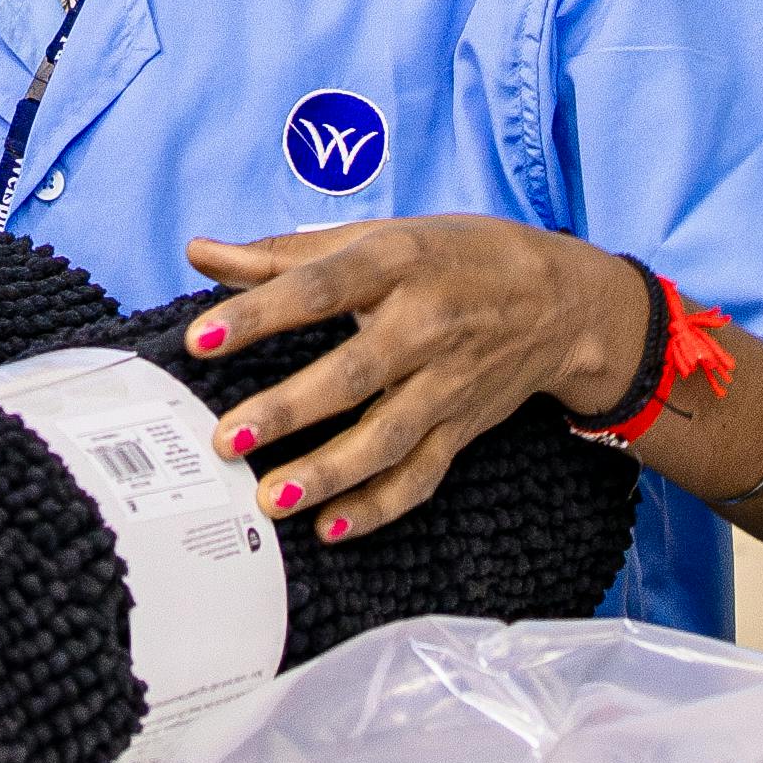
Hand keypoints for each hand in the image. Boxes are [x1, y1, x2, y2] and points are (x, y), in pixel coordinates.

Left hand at [174, 219, 641, 545]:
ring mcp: (448, 383)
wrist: (562, 301)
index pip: (321, 288)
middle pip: (354, 373)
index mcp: (398, 264)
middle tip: (228, 438)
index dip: (260, 313)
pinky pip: (420, 475)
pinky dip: (378, 506)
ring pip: (386, 437)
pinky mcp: (463, 427)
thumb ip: (285, 253)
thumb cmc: (458, 256)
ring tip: (269, 499)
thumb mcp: (380, 235)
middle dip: (290, 409)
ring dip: (328, 473)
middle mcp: (426, 326)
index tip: (201, 340)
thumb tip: (200, 252)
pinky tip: (330, 527)